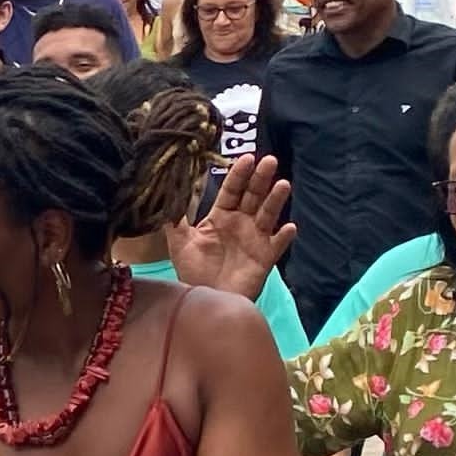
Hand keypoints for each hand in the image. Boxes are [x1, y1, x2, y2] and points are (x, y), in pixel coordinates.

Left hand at [166, 154, 294, 296]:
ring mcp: (256, 239)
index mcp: (221, 216)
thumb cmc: (193, 270)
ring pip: (269, 214)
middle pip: (253, 196)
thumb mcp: (180, 243)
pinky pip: (278, 245)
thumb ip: (175, 220)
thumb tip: (166, 194)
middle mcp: (242, 223)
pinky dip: (284, 237)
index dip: (239, 175)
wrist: (205, 296)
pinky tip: (289, 228)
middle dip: (261, 179)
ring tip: (283, 185)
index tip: (246, 158)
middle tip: (269, 161)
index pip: (232, 190)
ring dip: (276, 200)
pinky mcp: (265, 257)